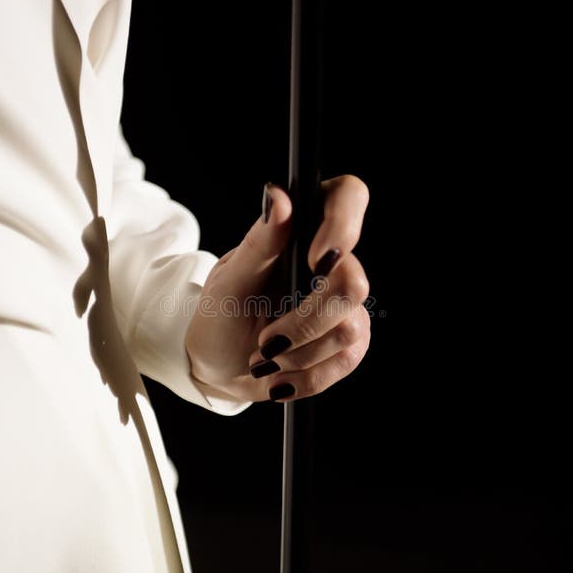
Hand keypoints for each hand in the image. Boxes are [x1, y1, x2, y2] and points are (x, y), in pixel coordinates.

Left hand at [185, 175, 370, 402]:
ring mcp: (346, 302)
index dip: (343, 223)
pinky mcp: (351, 340)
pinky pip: (347, 360)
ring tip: (264, 357)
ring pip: (349, 330)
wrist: (220, 365)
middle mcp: (332, 261)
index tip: (314, 261)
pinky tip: (280, 374)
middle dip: (304, 324)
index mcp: (304, 228)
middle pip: (352, 283)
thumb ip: (261, 241)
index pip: (348, 195)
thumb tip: (278, 195)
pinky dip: (306, 377)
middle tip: (266, 341)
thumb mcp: (230, 279)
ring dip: (297, 355)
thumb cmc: (220, 314)